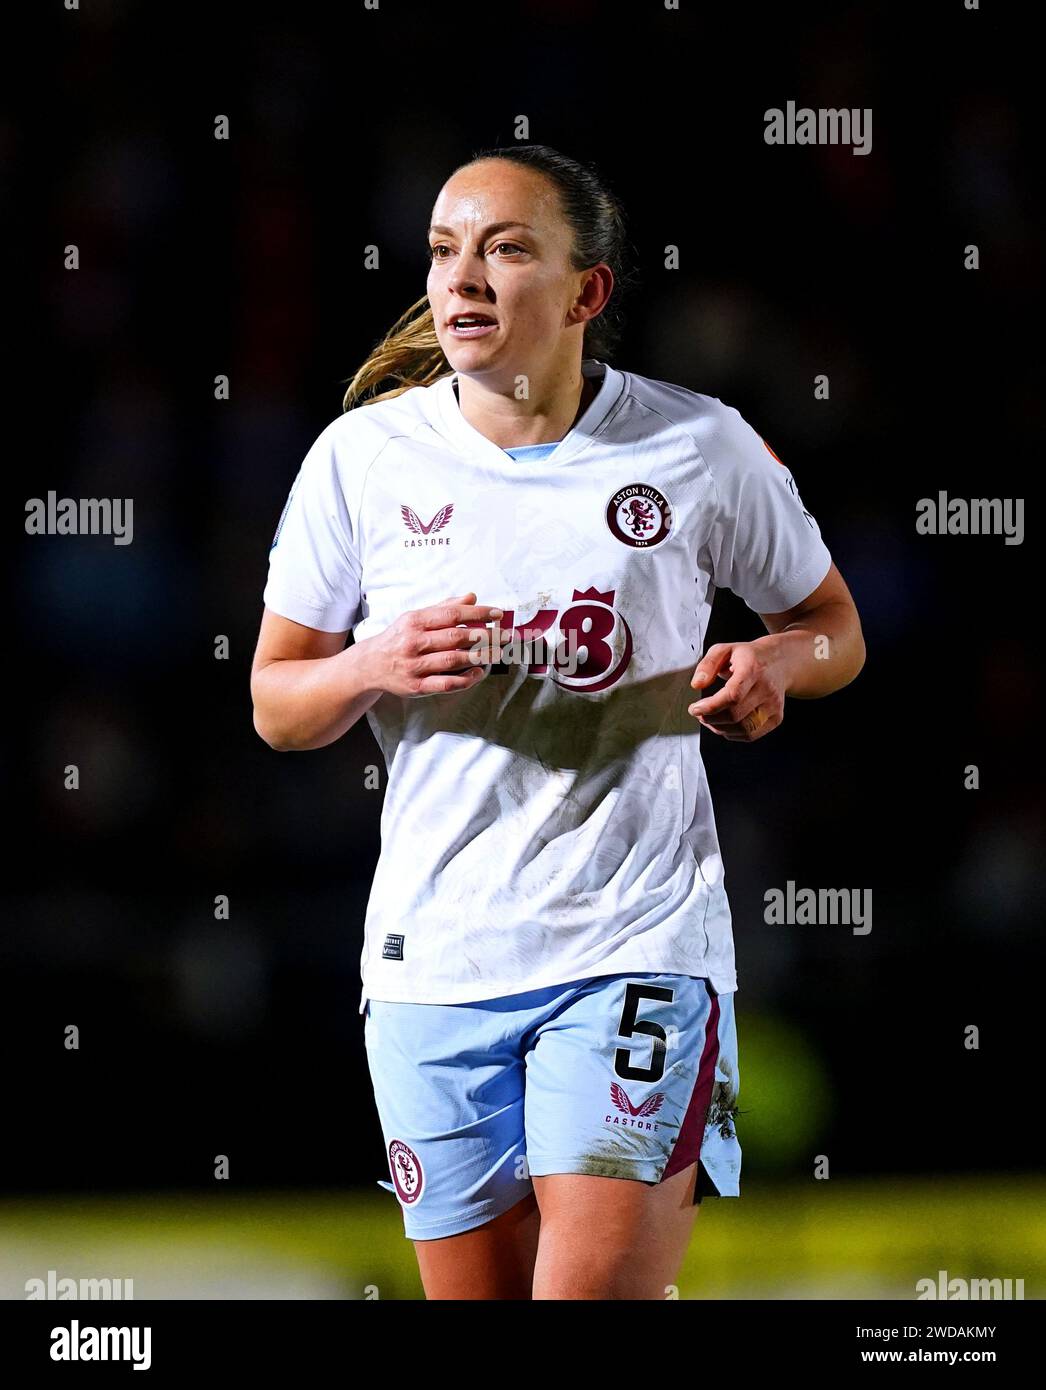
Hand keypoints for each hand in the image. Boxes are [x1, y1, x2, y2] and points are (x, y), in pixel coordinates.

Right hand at [359, 592, 504, 696]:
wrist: (370, 664)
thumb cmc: (399, 638)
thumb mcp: (416, 618)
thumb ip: (444, 607)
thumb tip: (472, 597)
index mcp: (415, 621)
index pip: (451, 614)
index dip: (477, 613)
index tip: (497, 613)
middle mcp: (413, 642)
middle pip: (455, 637)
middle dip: (485, 635)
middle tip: (506, 635)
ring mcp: (414, 666)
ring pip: (452, 660)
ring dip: (479, 657)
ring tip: (498, 653)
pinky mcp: (416, 686)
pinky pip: (445, 684)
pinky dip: (464, 680)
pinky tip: (478, 673)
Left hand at [687, 639, 787, 741]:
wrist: (780, 662)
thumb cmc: (749, 657)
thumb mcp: (725, 650)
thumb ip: (708, 664)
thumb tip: (697, 684)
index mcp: (753, 669)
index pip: (733, 695)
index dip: (711, 706)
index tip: (695, 708)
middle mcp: (767, 689)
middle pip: (735, 715)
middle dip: (711, 718)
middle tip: (699, 713)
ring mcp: (774, 705)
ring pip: (743, 729)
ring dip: (720, 728)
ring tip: (710, 719)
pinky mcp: (776, 718)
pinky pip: (751, 735)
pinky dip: (733, 734)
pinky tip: (725, 725)